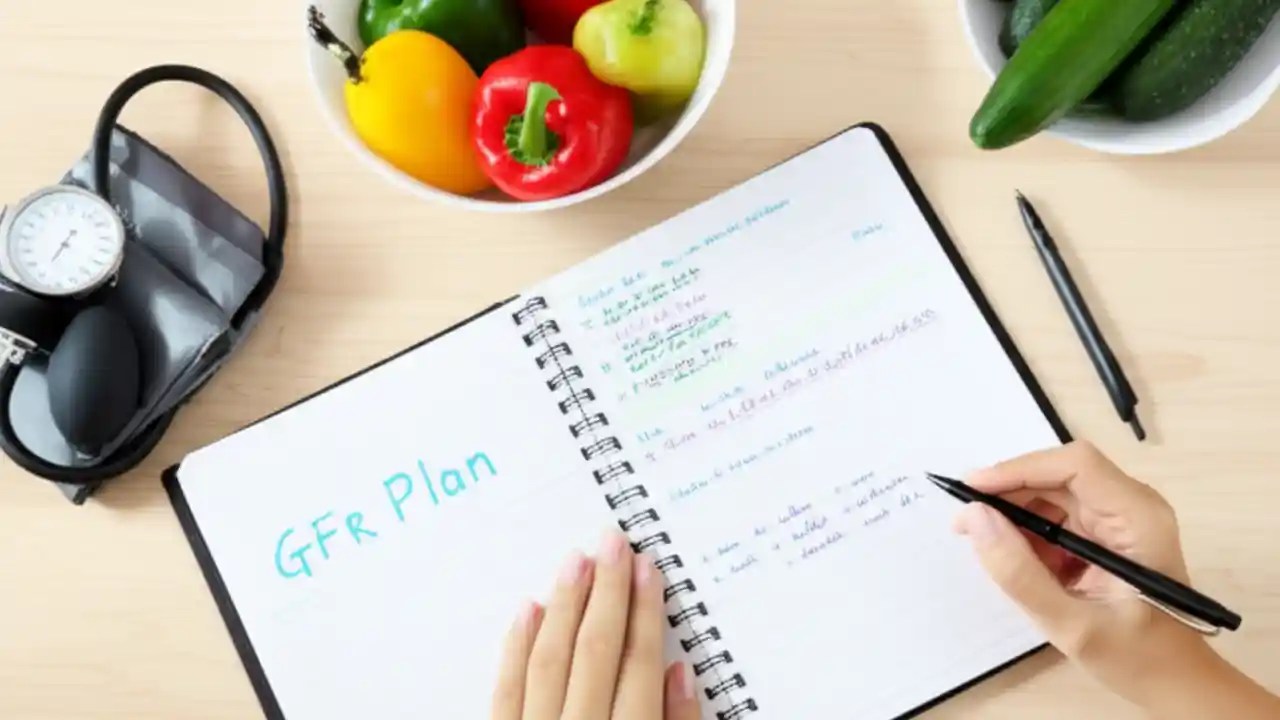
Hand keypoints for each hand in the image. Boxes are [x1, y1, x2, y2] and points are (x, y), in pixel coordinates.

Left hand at [491, 529, 699, 719]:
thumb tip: (680, 674)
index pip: (639, 663)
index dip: (644, 611)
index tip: (645, 569)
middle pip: (595, 650)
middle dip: (606, 591)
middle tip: (612, 544)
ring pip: (549, 660)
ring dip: (564, 605)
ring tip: (576, 561)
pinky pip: (506, 690)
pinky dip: (517, 647)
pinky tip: (529, 610)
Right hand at [954, 441, 1279, 717]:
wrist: (1175, 681)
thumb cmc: (1137, 657)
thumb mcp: (1071, 623)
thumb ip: (1019, 573)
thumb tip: (974, 517)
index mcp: (1138, 519)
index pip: (1074, 466)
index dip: (1019, 469)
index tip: (972, 490)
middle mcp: (1132, 506)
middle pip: (1060, 475)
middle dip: (1010, 494)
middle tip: (968, 524)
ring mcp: (1121, 517)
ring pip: (1055, 493)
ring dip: (1019, 517)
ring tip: (997, 553)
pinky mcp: (1108, 532)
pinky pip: (1060, 515)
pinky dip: (1033, 535)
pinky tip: (1025, 565)